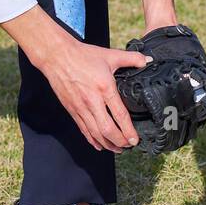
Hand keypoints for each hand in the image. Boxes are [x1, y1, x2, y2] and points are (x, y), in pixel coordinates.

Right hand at [0, 5, 148, 151]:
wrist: (56, 56)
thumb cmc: (83, 55)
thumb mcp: (110, 55)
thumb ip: (131, 58)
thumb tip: (148, 60)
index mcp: (104, 88)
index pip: (120, 115)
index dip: (129, 131)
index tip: (136, 139)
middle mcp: (92, 101)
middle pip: (108, 130)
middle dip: (120, 142)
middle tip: (129, 145)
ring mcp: (81, 107)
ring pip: (95, 133)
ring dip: (108, 145)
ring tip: (118, 149)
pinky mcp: (72, 110)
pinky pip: (84, 130)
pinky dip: (93, 140)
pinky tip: (100, 146)